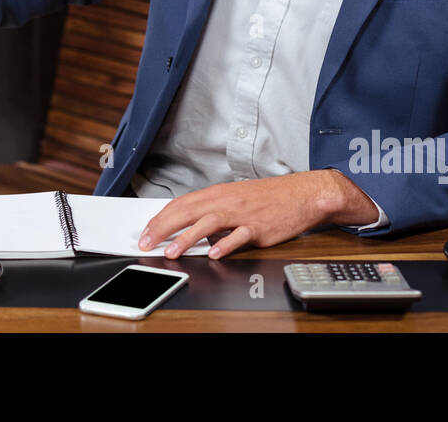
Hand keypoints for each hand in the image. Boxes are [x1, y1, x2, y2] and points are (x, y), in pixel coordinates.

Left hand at [137, 170, 379, 259]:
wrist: (301, 194)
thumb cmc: (268, 198)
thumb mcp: (234, 198)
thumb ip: (211, 211)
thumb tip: (188, 227)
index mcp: (218, 193)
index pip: (181, 204)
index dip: (160, 219)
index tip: (145, 232)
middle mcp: (226, 201)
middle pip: (188, 212)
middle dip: (163, 228)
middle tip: (146, 242)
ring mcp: (242, 214)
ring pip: (208, 223)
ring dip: (187, 238)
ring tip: (172, 251)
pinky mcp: (259, 227)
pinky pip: (240, 235)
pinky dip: (226, 244)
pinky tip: (214, 253)